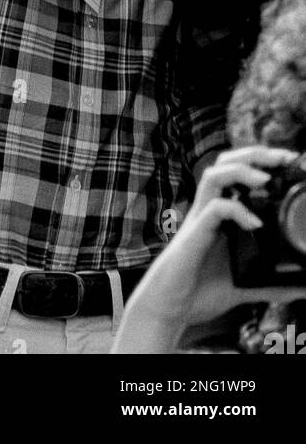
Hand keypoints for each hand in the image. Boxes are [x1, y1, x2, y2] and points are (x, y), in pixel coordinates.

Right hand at [114, 146, 302, 351]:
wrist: (169, 309)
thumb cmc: (200, 291)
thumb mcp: (244, 285)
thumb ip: (270, 284)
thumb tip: (300, 288)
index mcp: (221, 216)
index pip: (238, 174)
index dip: (262, 162)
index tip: (290, 162)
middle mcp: (209, 210)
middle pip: (225, 163)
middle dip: (254, 154)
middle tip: (284, 157)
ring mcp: (200, 220)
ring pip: (214, 175)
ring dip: (242, 169)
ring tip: (266, 178)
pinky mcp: (194, 235)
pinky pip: (214, 210)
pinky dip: (236, 210)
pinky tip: (255, 223)